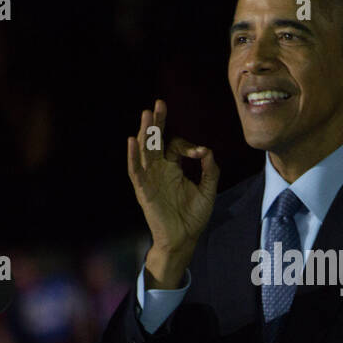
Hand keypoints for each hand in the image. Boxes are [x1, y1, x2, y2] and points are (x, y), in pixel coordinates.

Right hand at [126, 99, 218, 286]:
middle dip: (157, 122)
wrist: (184, 239)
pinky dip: (133, 156)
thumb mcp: (208, 189)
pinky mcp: (144, 190)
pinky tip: (132, 141)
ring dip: (144, 133)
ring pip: (144, 150)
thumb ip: (210, 170)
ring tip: (146, 114)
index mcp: (173, 167)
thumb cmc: (194, 216)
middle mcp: (159, 169)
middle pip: (155, 140)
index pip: (176, 145)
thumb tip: (206, 150)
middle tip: (158, 103)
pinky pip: (135, 171)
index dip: (187, 145)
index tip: (199, 154)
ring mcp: (150, 178)